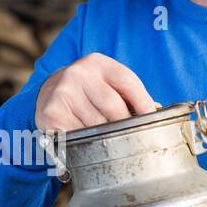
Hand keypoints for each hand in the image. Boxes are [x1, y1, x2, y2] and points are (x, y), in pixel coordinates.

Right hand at [35, 52, 158, 131]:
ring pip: (96, 125)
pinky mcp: (51, 112)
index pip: (127, 81)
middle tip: (131, 138)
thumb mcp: (107, 83)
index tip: (152, 119)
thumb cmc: (87, 91)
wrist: (48, 92)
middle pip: (113, 106)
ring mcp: (63, 92)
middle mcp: (78, 74)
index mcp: (97, 63)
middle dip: (125, 125)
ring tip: (105, 140)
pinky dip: (85, 143)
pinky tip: (86, 141)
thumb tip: (158, 111)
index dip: (143, 102)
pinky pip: (78, 135)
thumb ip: (130, 94)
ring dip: (105, 137)